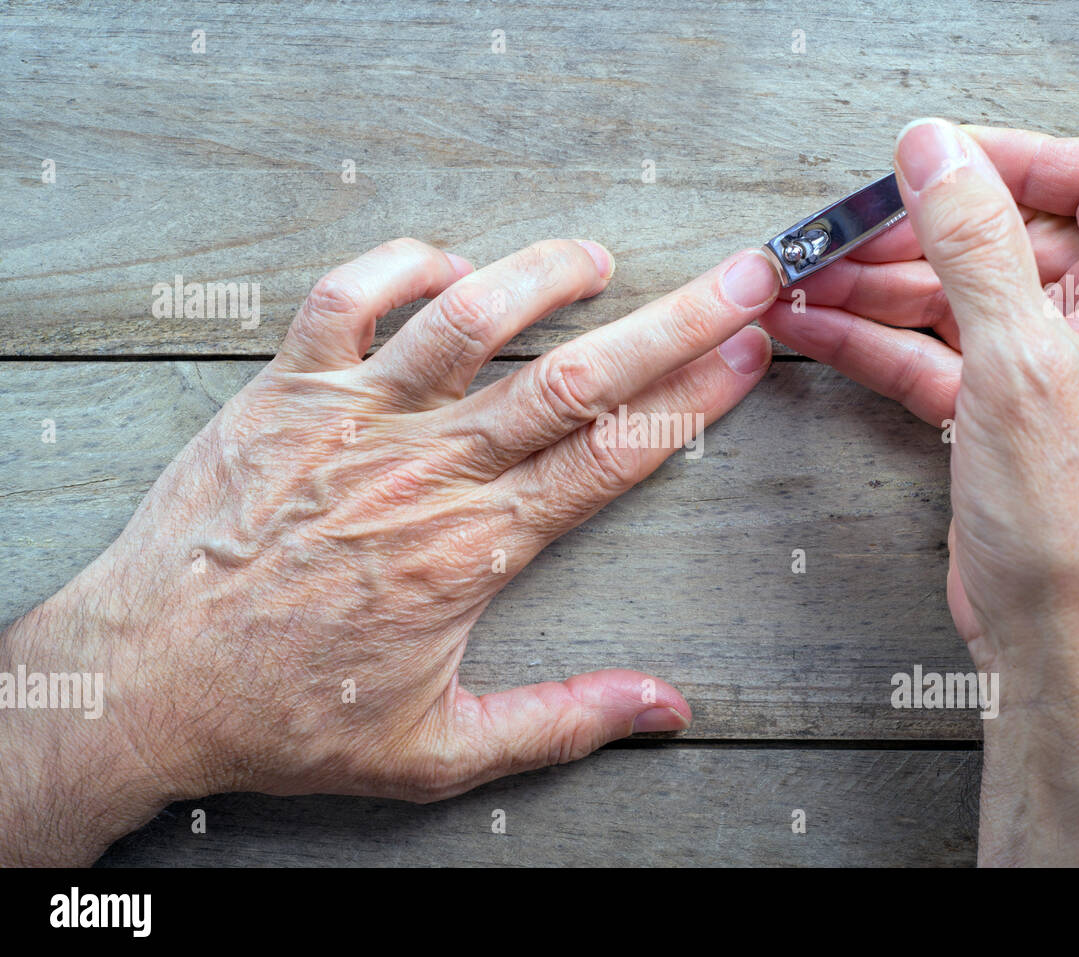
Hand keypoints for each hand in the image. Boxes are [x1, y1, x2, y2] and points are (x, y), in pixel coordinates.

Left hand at [0, 237, 779, 864]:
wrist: (147, 684)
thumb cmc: (287, 715)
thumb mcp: (437, 752)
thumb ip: (560, 723)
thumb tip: (664, 710)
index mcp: (474, 548)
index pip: (613, 456)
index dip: (693, 399)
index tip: (746, 355)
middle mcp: (426, 471)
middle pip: (573, 378)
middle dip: (673, 319)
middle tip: (737, 276)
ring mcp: (351, 421)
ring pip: (467, 318)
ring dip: (543, 274)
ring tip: (596, 257)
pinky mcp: (282, 395)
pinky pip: (343, 299)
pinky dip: (400, 266)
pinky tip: (446, 262)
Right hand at [760, 120, 1078, 864]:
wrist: (1061, 642)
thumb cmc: (1078, 527)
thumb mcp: (1021, 362)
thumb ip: (976, 246)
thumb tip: (937, 151)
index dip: (1019, 157)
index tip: (938, 161)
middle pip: (1010, 238)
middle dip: (922, 230)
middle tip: (848, 228)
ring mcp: (1046, 374)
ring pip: (958, 299)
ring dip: (880, 286)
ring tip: (809, 279)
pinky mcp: (997, 417)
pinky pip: (931, 355)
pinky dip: (874, 340)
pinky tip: (818, 327)